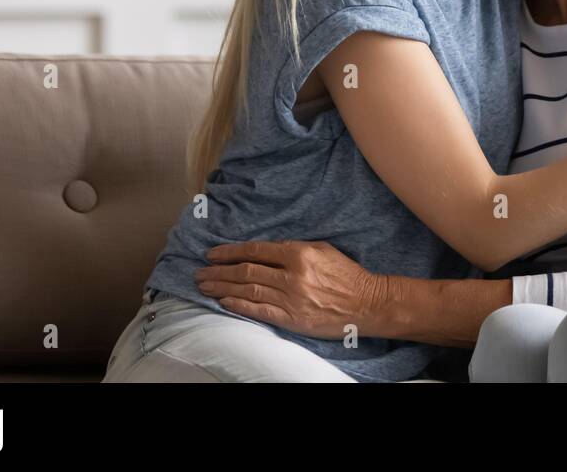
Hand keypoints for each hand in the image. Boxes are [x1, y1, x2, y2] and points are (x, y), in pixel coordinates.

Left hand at [195, 240, 384, 339]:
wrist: (366, 303)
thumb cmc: (346, 274)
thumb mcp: (322, 250)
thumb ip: (294, 249)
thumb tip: (267, 250)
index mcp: (299, 253)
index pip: (256, 251)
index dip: (230, 252)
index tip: (213, 254)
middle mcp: (292, 275)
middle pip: (246, 271)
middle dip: (219, 271)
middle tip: (200, 272)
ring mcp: (291, 298)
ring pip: (248, 291)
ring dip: (222, 288)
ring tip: (204, 286)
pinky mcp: (292, 318)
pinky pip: (259, 311)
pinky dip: (238, 306)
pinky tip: (223, 302)